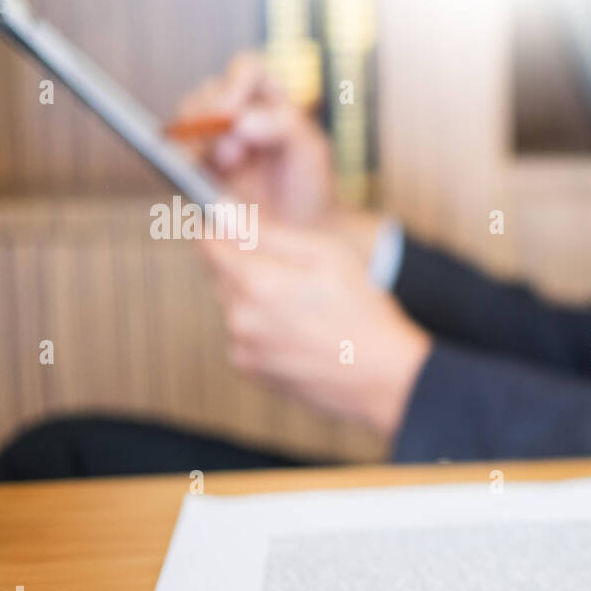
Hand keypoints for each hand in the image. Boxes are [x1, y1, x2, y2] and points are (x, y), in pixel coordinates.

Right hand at [175, 50, 387, 266]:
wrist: (299, 228)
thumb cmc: (310, 184)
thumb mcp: (311, 150)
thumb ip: (285, 124)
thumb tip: (241, 120)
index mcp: (268, 98)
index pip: (245, 68)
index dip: (235, 82)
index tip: (232, 112)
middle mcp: (237, 111)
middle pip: (208, 92)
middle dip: (214, 117)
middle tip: (233, 149)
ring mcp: (214, 137)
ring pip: (187, 117)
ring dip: (199, 137)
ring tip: (226, 163)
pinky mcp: (198, 165)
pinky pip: (177, 150)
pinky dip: (186, 157)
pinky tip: (201, 171)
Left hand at [198, 221, 431, 439]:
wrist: (381, 377)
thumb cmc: (363, 314)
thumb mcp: (327, 253)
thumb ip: (269, 231)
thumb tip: (226, 213)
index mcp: (256, 282)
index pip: (208, 244)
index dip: (223, 232)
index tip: (238, 231)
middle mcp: (240, 317)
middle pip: (220, 275)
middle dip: (248, 268)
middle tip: (296, 279)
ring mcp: (243, 347)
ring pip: (233, 307)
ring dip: (256, 301)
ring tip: (303, 311)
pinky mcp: (251, 370)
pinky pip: (244, 337)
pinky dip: (262, 331)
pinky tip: (298, 334)